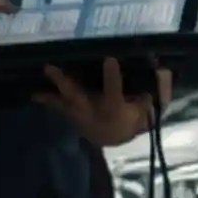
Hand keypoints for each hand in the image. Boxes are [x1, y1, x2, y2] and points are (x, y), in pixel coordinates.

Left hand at [33, 57, 173, 146]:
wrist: (114, 138)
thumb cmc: (134, 119)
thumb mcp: (151, 110)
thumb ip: (159, 92)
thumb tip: (163, 70)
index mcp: (114, 109)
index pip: (114, 92)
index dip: (112, 77)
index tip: (110, 59)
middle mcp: (93, 111)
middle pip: (78, 96)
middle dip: (65, 82)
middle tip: (52, 68)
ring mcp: (79, 114)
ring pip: (65, 100)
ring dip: (52, 89)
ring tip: (42, 75)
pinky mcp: (71, 113)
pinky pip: (58, 105)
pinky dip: (47, 98)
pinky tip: (34, 93)